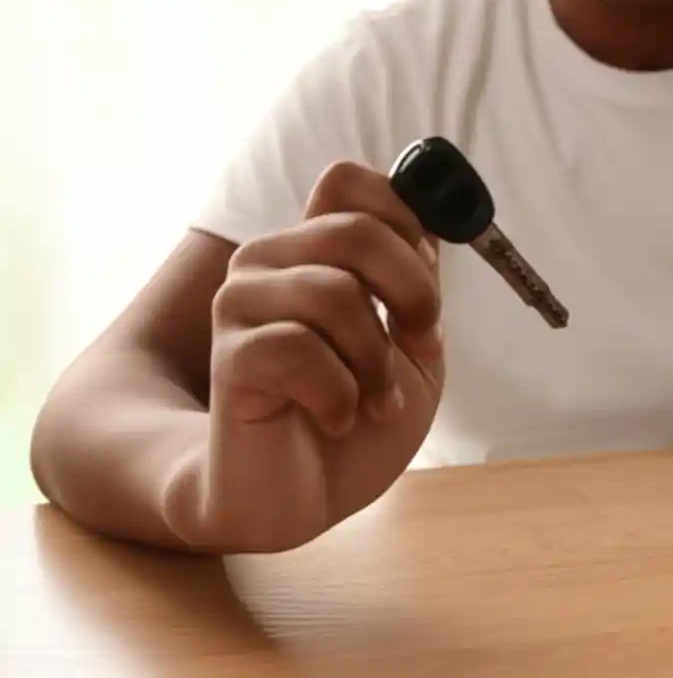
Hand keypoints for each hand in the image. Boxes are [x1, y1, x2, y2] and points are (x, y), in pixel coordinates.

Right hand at [196, 161, 443, 551]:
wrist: (298, 499)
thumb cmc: (354, 419)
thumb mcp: (411, 349)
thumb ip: (418, 285)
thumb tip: (434, 224)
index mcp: (314, 250)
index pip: (348, 181)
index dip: (404, 220)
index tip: (429, 281)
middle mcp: (270, 262)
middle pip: (356, 229)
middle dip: (413, 294)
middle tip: (417, 347)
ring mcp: (242, 304)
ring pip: (334, 293)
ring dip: (376, 362)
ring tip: (375, 403)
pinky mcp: (230, 356)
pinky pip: (299, 350)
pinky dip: (339, 396)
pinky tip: (335, 420)